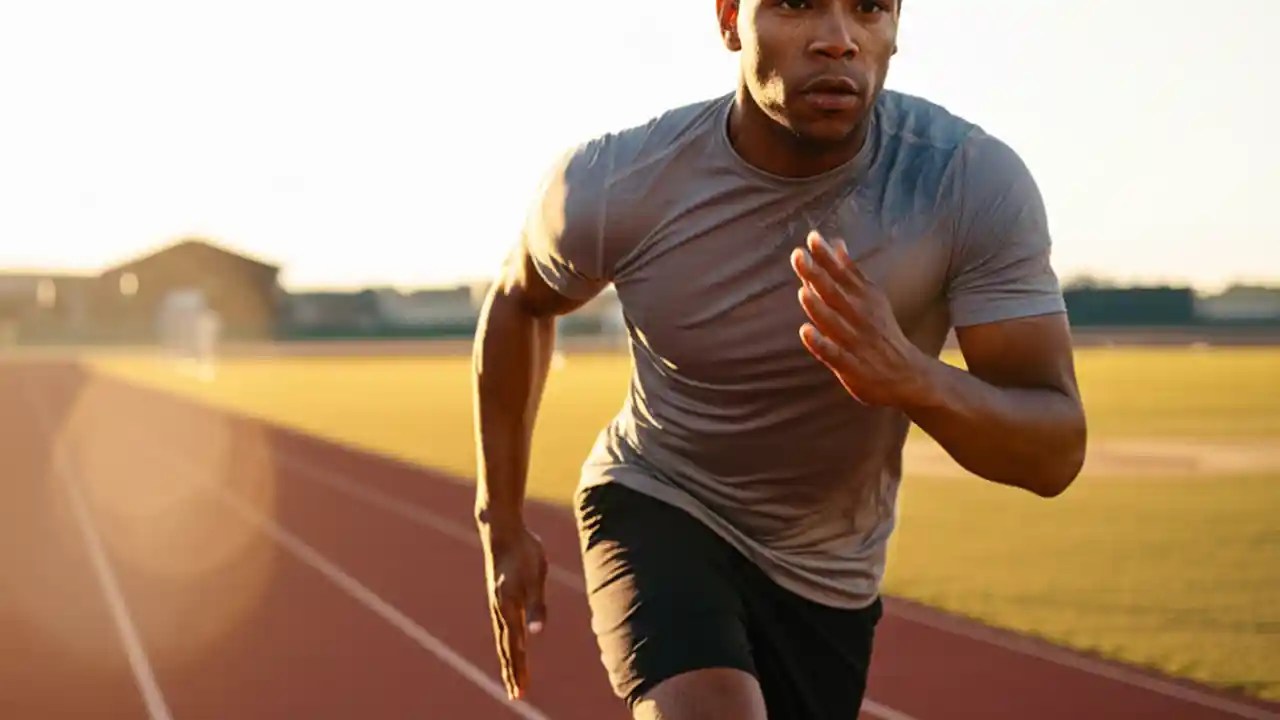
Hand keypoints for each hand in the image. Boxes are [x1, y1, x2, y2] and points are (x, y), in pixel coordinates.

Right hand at [478, 522, 547, 699]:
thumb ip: (536, 606)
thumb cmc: (523, 551)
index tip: (520, 691)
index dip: (518, 669)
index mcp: (508, 608)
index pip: (515, 646)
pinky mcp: (498, 595)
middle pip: (505, 647)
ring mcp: (496, 602)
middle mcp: (499, 609)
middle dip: (512, 671)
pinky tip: (510, 645)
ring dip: (508, 659)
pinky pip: (502, 626)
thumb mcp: (536, 577)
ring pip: (502, 638)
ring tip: (512, 676)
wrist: (501, 529)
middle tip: (516, 694)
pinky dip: (505, 642)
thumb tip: (537, 633)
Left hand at [790, 230, 931, 406]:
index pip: (842, 273)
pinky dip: (820, 343)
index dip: (826, 256)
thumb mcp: (871, 297)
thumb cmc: (881, 331)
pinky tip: (805, 332)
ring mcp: (855, 341)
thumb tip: (836, 242)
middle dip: (816, 274)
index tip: (812, 237)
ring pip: (833, 322)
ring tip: (802, 290)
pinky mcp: (850, 366)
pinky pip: (833, 353)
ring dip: (818, 306)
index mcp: (865, 298)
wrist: (909, 375)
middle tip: (798, 255)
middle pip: (834, 293)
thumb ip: (850, 271)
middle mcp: (860, 316)